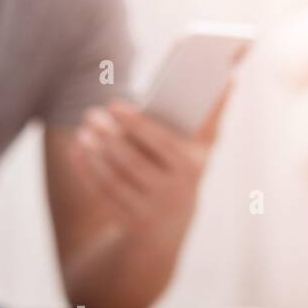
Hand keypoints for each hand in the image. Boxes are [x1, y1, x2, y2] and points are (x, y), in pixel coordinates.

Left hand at [68, 92, 229, 239]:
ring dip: (94, 154)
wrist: (169, 228)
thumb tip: (229, 79)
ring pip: (115, 179)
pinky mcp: (127, 222)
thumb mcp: (203, 149)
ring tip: (83, 131)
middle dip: (108, 136)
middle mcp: (171, 193)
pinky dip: (87, 172)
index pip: (161, 143)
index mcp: (189, 168)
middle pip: (132, 162)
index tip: (114, 105)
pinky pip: (103, 194)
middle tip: (91, 114)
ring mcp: (149, 210)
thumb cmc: (185, 171)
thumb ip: (212, 115)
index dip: (136, 124)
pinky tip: (78, 151)